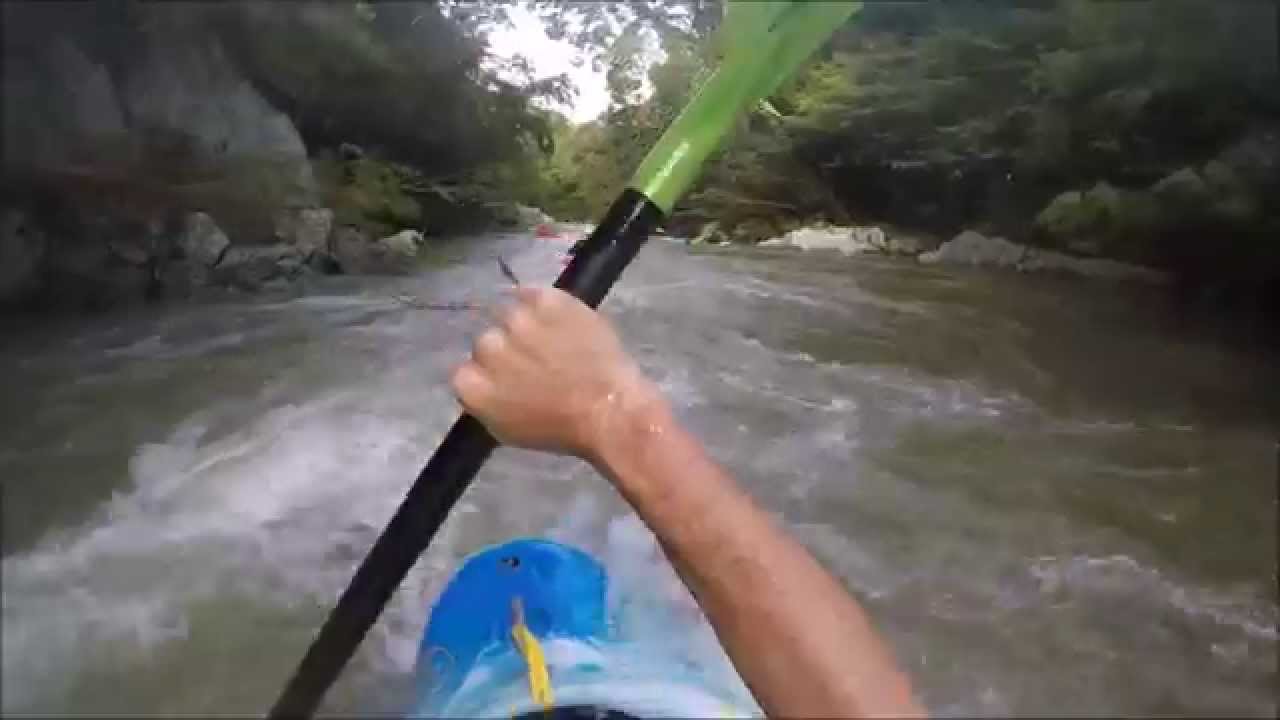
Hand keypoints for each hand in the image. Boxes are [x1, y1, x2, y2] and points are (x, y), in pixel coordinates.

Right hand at [451, 287, 664, 459]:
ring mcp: (518, 320)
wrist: (610, 409)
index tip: (508, 380)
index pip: (463, 370)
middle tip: (535, 361)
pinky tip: (553, 314)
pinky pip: (532, 292)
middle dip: (507, 349)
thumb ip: (486, 400)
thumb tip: (485, 381)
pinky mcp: (548, 300)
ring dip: (525, 324)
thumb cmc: (561, 430)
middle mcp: (488, 348)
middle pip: (487, 340)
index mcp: (473, 386)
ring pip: (510, 313)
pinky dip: (540, 301)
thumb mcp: (508, 430)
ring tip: (551, 339)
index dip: (487, 374)